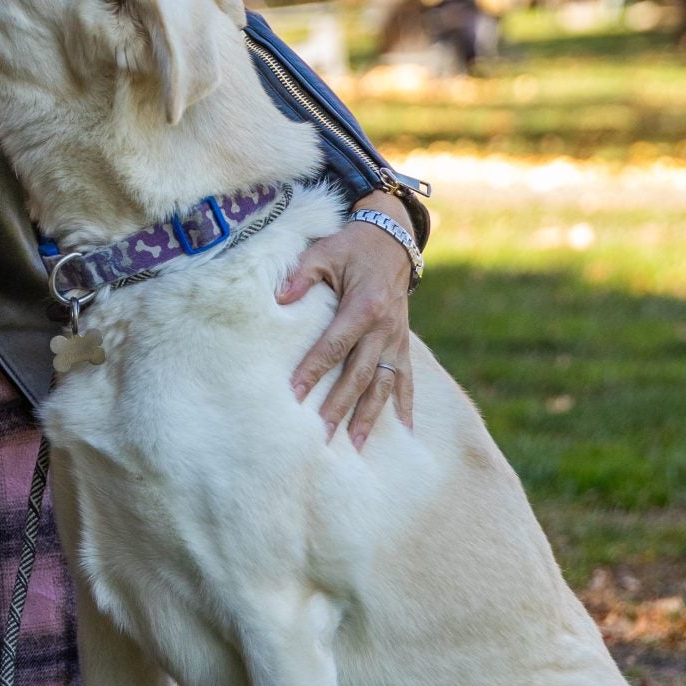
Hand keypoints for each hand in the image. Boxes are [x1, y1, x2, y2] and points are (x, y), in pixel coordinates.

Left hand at [280, 215, 415, 448]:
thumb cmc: (353, 247)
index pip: (334, 346)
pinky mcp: (403, 344)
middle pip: (358, 375)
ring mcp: (396, 340)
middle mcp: (383, 329)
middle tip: (321, 436)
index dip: (313, 371)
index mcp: (363, 307)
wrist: (393, 240)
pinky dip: (405, 406)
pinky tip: (405, 432)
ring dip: (370, 417)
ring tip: (357, 446)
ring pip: (383, 385)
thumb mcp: (325, 251)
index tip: (294, 395)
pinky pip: (406, 380)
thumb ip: (302, 274)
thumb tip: (279, 298)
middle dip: (338, 407)